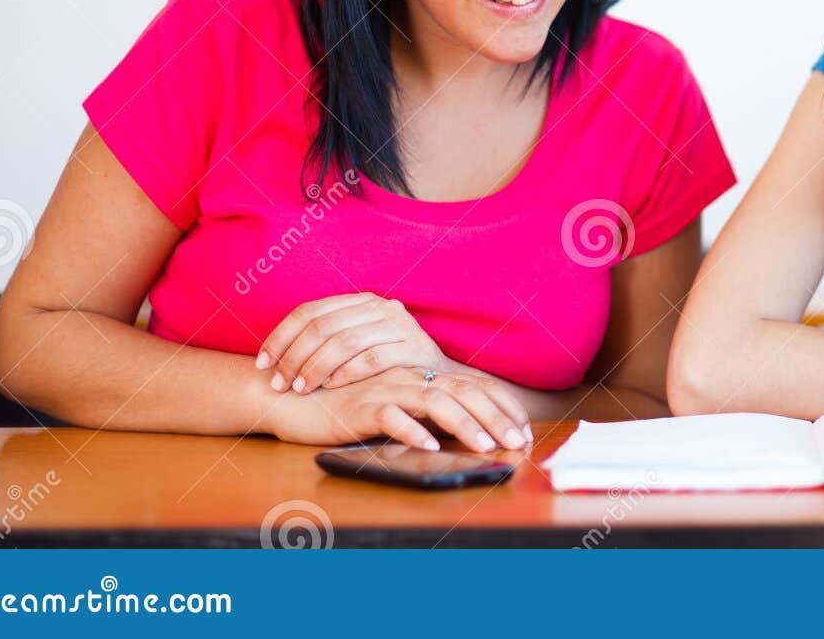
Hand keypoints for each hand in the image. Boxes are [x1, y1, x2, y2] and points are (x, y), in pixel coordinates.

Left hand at [257, 293, 444, 393]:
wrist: (440, 379)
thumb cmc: (388, 365)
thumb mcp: (357, 343)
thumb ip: (327, 340)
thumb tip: (275, 355)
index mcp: (359, 300)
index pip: (309, 311)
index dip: (280, 337)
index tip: (261, 364)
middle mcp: (379, 306)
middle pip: (323, 326)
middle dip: (294, 356)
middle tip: (278, 383)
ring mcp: (398, 324)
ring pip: (345, 341)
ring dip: (316, 367)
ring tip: (299, 389)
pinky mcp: (413, 346)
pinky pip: (372, 358)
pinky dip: (346, 373)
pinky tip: (330, 386)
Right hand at [265, 366, 532, 451]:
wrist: (296, 398)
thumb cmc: (349, 406)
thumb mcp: (396, 408)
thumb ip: (426, 414)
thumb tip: (469, 434)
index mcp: (423, 377)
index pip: (474, 387)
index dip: (503, 407)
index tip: (527, 432)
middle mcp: (411, 379)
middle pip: (464, 393)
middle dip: (496, 418)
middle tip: (519, 444)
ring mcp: (387, 390)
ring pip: (435, 403)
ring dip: (465, 425)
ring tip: (487, 447)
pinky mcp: (361, 406)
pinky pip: (391, 417)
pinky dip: (412, 432)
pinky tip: (429, 447)